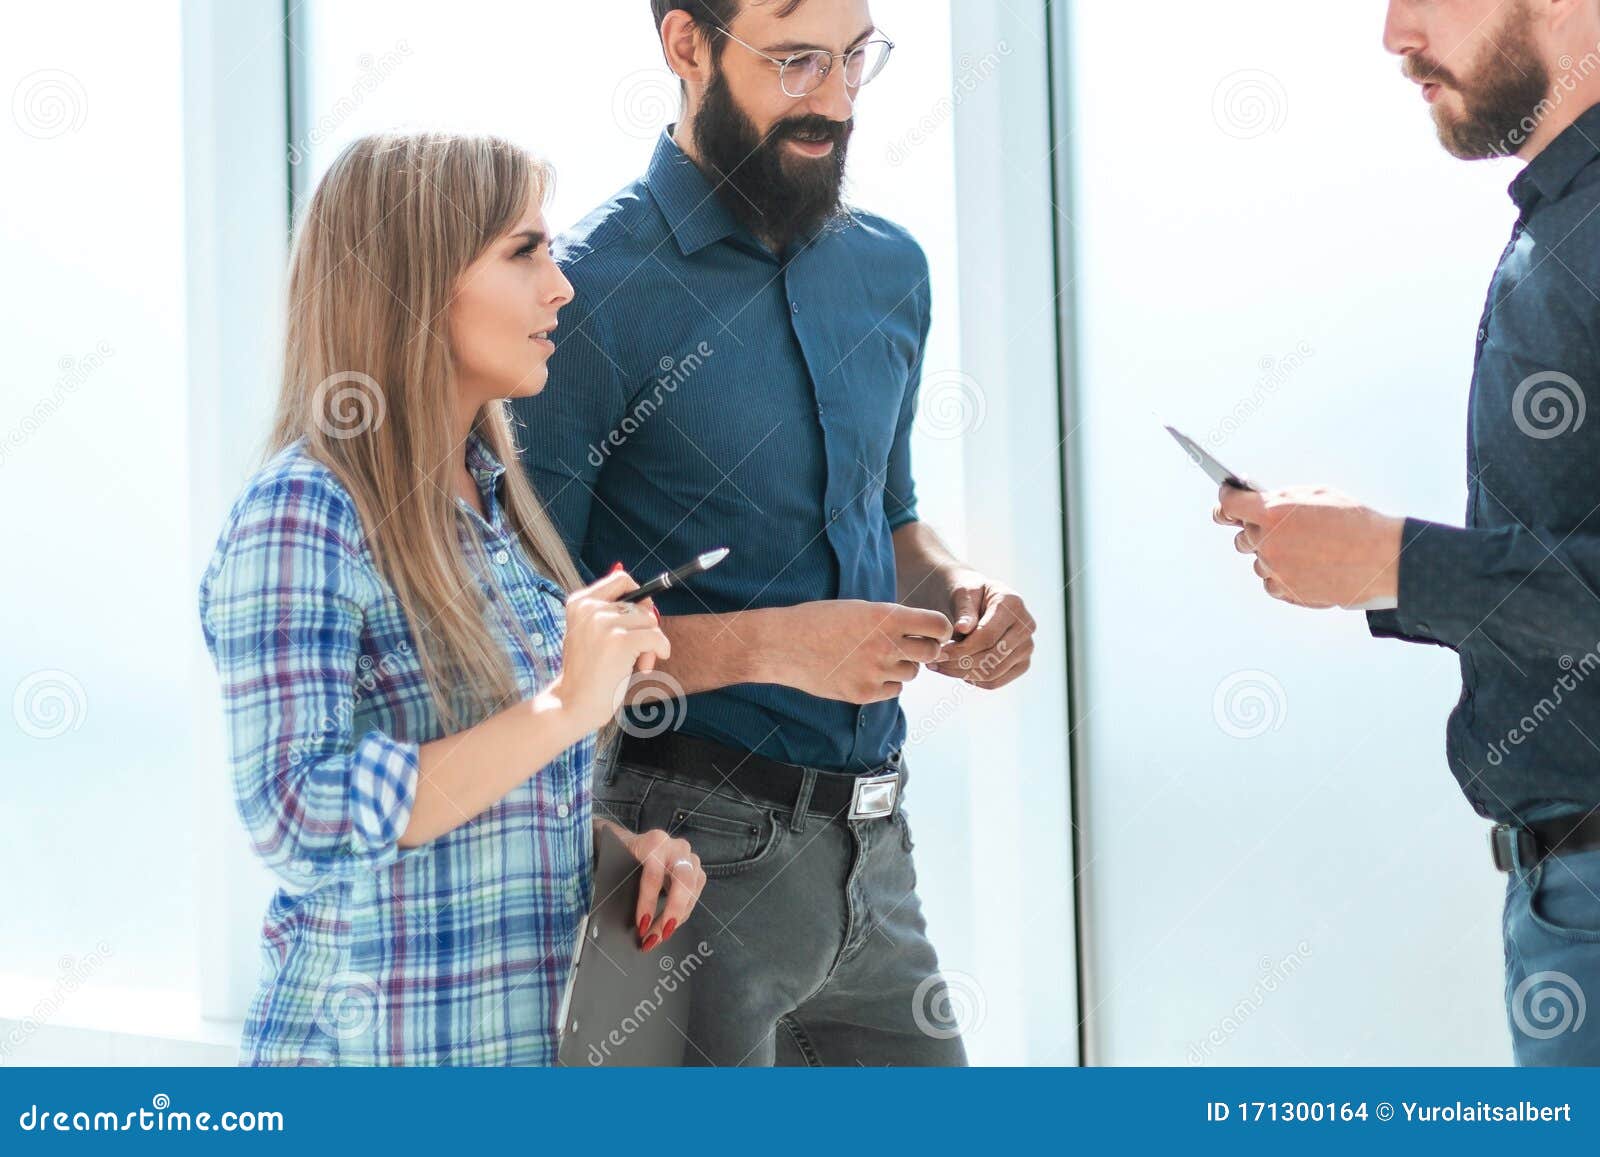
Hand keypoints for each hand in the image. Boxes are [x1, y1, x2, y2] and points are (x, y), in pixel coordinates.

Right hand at [548, 570, 669, 732]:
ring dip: (650, 645)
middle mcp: (590, 608)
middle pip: (641, 604)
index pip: (621, 579)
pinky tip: (646, 666)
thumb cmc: (587, 672)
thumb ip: (611, 614)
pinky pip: (656, 637)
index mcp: (580, 602)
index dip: (638, 596)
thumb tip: (649, 602)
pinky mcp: (619, 641)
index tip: (640, 617)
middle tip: (636, 652)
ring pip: (650, 622)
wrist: (572, 704)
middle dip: (645, 627)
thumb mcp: (590, 633)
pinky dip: (660, 651)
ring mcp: (604, 623)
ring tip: (634, 665)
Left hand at [623, 828, 703, 949]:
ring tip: (659, 936)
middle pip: (683, 881)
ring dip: (677, 918)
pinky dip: (682, 914)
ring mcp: (690, 858)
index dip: (648, 902)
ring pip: (691, 891)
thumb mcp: (619, 861)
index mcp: (654, 842)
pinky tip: (668, 926)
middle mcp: (676, 848)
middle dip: (674, 910)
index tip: (642, 924)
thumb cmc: (626, 854)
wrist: (637, 843)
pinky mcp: (696, 871)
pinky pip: (694, 896)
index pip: (654, 875)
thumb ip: (621, 881)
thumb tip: (617, 915)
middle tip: (662, 934)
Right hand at [767, 600, 952, 703]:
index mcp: (886, 617)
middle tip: (910, 645)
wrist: (783, 645)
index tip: (934, 631)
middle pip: (930, 653)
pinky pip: (894, 690)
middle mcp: (885, 646)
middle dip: (925, 648)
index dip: (939, 629)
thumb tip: (922, 632)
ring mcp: (875, 673)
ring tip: (878, 656)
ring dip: (903, 666)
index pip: (938, 625)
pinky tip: (866, 671)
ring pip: (911, 673)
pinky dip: (887, 683)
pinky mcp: (864, 694)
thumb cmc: (819, 620)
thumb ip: (892, 619)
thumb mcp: (860, 608)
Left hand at [929, 569, 1035, 688]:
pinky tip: (955, 670)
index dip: (961, 649)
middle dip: (959, 663)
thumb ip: (964, 610)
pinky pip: (995, 681)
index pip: (988, 636)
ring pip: (993, 673)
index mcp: (1013, 604)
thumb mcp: (963, 593)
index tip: (938, 653)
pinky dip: (972, 680)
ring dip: (962, 673)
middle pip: (992, 657)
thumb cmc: (969, 594)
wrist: (979, 601)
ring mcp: (1027, 646)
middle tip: (934, 662)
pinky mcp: (1022, 663)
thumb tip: (963, 628)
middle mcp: (1026, 626)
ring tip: (941, 665)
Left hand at [1214, 484, 1403, 608]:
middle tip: (1279, 526)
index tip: (1229, 498)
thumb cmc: (1354, 522)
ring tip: (1306, 549)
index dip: (1228, 498)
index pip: (1228, 504)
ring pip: (1259, 561)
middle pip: (1242, 536)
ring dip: (1273, 554)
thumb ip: (1281, 498)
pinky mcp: (1287, 591)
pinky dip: (1282, 576)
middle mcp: (1267, 543)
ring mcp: (1275, 570)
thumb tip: (1259, 500)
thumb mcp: (1316, 495)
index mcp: (1271, 513)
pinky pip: (1271, 582)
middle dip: (1256, 529)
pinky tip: (1306, 566)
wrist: (1381, 559)